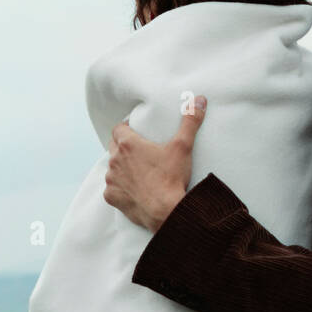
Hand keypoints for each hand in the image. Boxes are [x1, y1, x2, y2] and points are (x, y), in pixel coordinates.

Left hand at [104, 99, 206, 231]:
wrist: (166, 211)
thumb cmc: (172, 177)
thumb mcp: (183, 146)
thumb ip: (190, 121)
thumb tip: (199, 100)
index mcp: (128, 145)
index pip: (118, 128)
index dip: (126, 127)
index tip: (135, 130)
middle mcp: (115, 160)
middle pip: (113, 146)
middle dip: (123, 146)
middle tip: (140, 150)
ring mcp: (112, 179)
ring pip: (112, 168)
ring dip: (121, 168)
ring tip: (138, 171)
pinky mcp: (112, 197)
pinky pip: (112, 188)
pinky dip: (120, 188)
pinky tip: (134, 190)